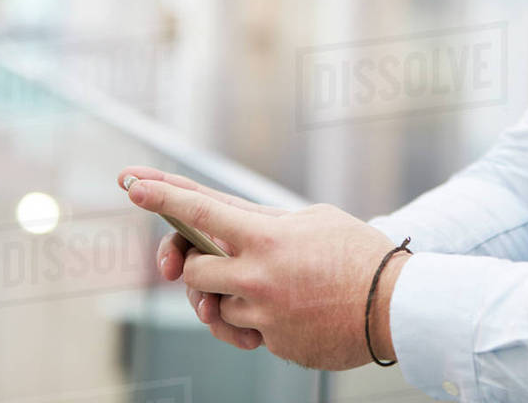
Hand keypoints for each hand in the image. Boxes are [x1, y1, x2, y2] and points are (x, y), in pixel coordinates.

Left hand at [119, 167, 404, 369]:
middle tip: (208, 262)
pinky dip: (258, 323)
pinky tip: (291, 312)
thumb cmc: (358, 254)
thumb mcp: (312, 220)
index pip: (201, 210)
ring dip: (232, 299)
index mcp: (267, 235)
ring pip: (216, 308)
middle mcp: (257, 275)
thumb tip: (226, 227)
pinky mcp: (274, 344)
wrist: (396, 305)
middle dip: (196, 268)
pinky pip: (245, 334)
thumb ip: (265, 223)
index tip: (131, 183)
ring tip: (272, 289)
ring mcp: (263, 314)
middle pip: (194, 272)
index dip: (162, 195)